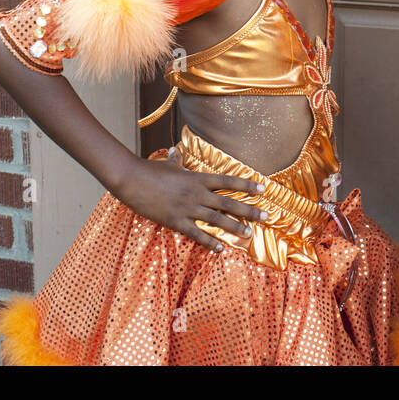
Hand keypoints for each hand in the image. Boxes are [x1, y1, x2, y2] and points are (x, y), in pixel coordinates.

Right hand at [112, 157, 267, 251]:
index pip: (228, 181)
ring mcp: (187, 208)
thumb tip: (174, 151)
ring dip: (235, 227)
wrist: (131, 179)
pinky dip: (210, 242)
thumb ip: (175, 160)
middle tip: (267, 216)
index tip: (264, 189)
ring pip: (217, 220)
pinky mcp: (176, 221)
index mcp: (197, 178)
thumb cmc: (149, 170)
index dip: (247, 185)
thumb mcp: (166, 165)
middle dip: (249, 210)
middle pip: (229, 202)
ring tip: (249, 234)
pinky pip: (197, 233)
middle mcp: (197, 193)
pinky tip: (221, 249)